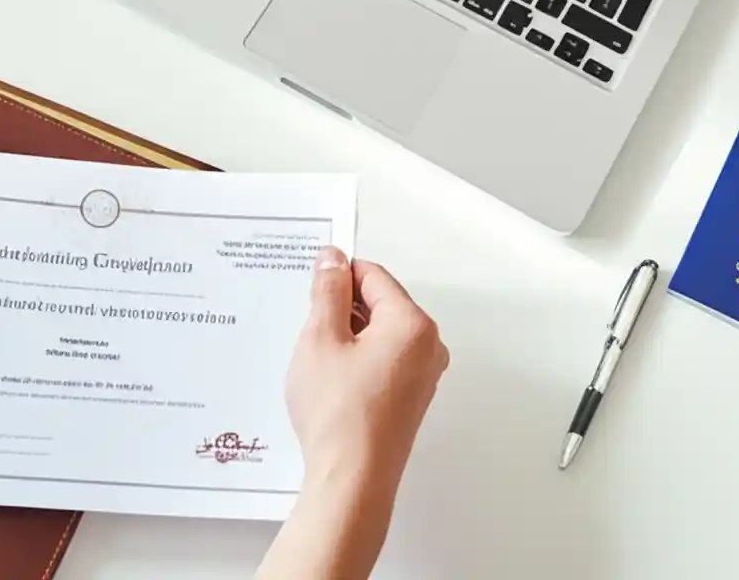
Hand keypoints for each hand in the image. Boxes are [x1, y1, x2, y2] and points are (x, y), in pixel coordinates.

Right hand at [286, 247, 447, 492]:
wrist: (351, 477)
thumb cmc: (339, 414)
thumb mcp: (321, 338)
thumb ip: (327, 291)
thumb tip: (332, 260)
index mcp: (412, 324)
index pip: (373, 276)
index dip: (338, 275)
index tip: (313, 282)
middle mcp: (427, 347)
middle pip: (380, 304)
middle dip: (343, 308)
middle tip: (310, 329)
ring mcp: (423, 375)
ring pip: (380, 334)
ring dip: (348, 336)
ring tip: (319, 361)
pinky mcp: (410, 398)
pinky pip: (384, 361)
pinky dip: (357, 360)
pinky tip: (332, 381)